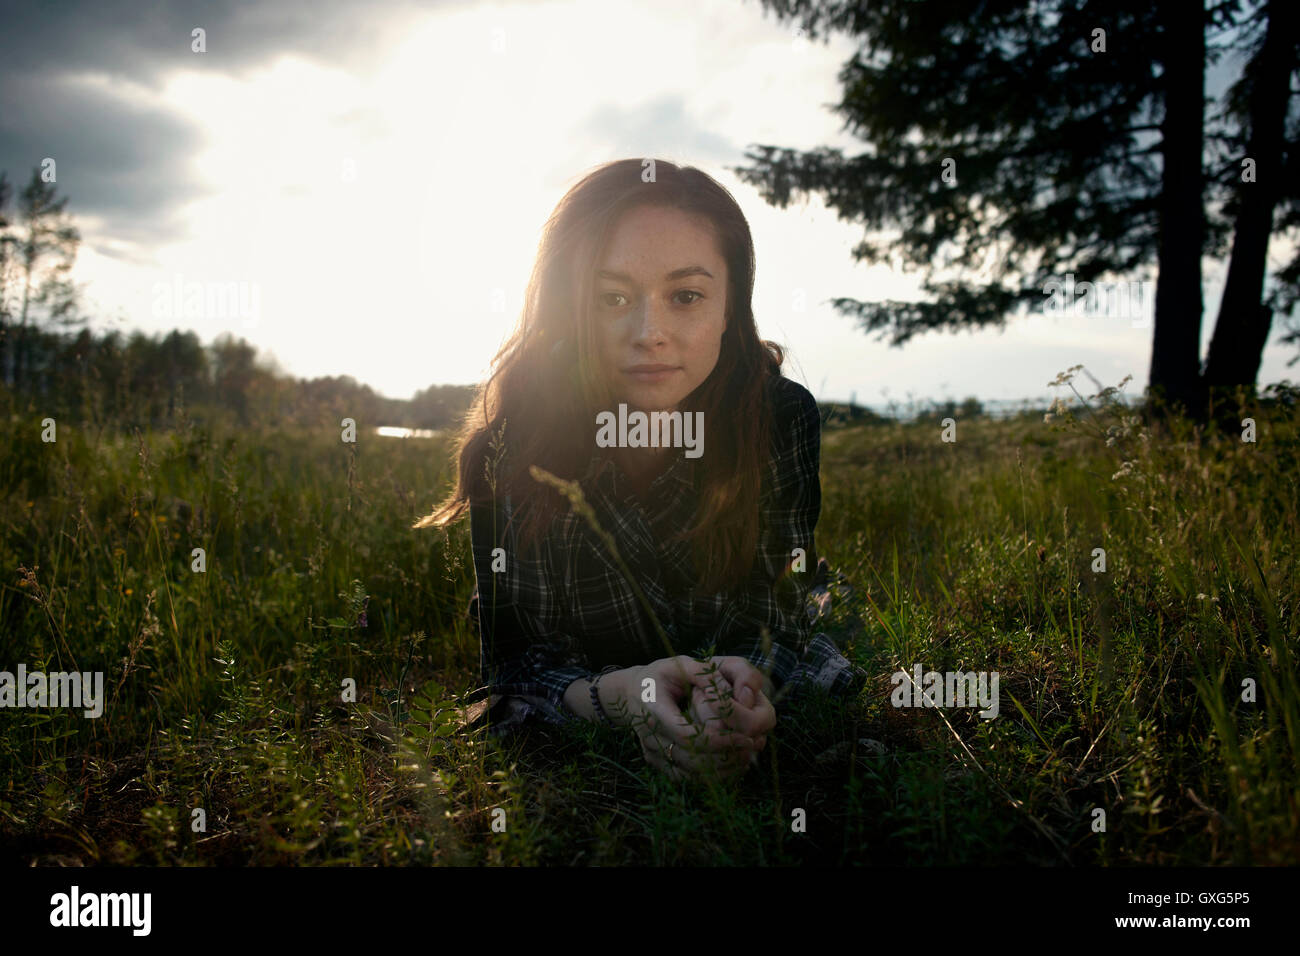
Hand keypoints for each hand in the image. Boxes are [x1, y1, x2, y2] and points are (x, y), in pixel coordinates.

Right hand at [621, 656, 762, 781]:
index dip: (719, 741)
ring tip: (744, 758)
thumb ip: (705, 675)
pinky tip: (728, 766)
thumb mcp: (680, 664)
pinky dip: (708, 776)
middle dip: (725, 758)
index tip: (745, 737)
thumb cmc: (659, 675)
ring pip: (688, 774)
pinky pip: (683, 778)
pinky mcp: (656, 762)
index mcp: (654, 708)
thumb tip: (730, 692)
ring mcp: (651, 752)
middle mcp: (649, 735)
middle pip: (691, 759)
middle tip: (751, 749)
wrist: (630, 692)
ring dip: (720, 771)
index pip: (688, 735)